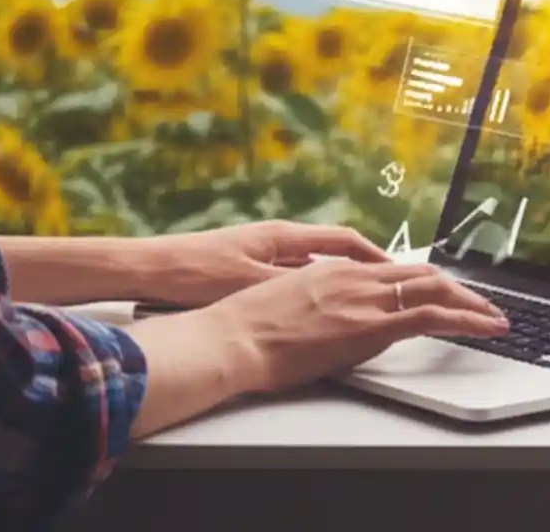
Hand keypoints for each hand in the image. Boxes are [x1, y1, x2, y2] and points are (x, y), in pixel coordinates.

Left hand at [137, 221, 388, 306]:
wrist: (150, 269)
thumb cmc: (197, 273)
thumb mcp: (253, 283)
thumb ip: (297, 287)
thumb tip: (338, 292)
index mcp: (283, 238)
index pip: (344, 241)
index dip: (375, 257)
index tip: (398, 271)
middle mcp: (277, 240)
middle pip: (333, 251)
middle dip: (364, 268)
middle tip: (391, 286)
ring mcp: (262, 253)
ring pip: (313, 265)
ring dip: (338, 281)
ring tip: (360, 302)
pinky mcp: (246, 268)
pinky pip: (293, 277)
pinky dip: (312, 290)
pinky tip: (315, 311)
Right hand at [209, 258, 509, 391]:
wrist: (231, 338)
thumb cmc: (246, 330)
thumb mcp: (288, 304)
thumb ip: (321, 304)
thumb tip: (334, 319)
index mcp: (337, 270)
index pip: (397, 269)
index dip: (428, 281)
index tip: (444, 292)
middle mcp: (357, 276)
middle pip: (424, 274)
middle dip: (459, 289)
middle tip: (481, 305)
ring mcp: (365, 298)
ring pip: (436, 288)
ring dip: (471, 303)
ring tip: (494, 318)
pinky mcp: (370, 325)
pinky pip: (431, 315)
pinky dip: (467, 318)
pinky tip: (486, 328)